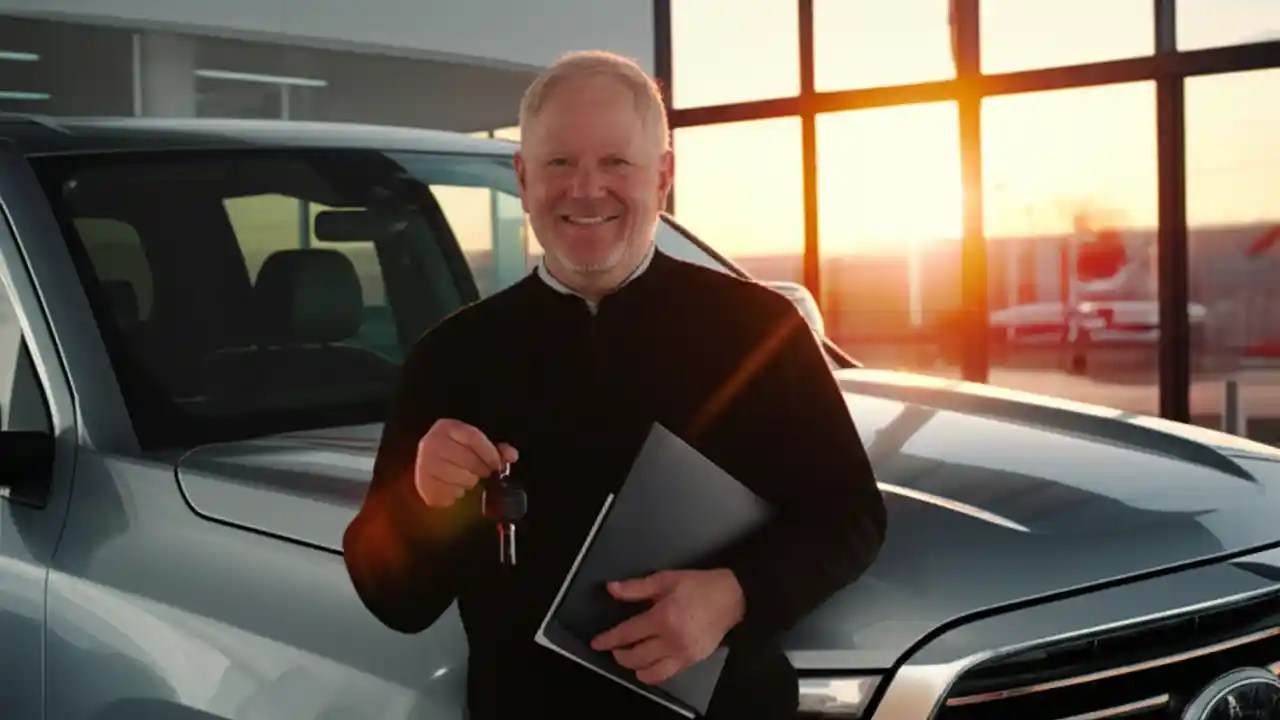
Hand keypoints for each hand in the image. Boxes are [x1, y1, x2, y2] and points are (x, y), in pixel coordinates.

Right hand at [414, 419, 517, 507]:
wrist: (429, 466)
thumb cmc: (456, 454)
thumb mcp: (474, 445)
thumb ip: (495, 449)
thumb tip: (511, 455)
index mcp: (447, 427)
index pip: (472, 437)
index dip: (489, 453)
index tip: (497, 465)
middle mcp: (432, 442)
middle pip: (466, 459)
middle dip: (480, 470)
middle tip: (484, 475)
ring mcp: (424, 463)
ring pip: (457, 478)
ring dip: (468, 483)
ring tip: (469, 481)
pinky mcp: (422, 483)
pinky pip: (446, 493)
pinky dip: (456, 495)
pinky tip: (457, 490)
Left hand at [590, 569, 745, 685]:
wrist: (733, 598)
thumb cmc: (699, 585)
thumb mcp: (666, 579)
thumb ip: (636, 587)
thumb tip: (612, 589)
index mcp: (663, 618)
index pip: (627, 634)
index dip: (609, 639)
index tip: (597, 643)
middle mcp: (671, 641)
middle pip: (635, 657)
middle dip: (619, 655)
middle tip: (614, 647)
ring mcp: (683, 654)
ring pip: (650, 673)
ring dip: (634, 667)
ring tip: (629, 657)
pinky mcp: (692, 661)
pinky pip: (666, 675)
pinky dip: (652, 673)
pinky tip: (648, 663)